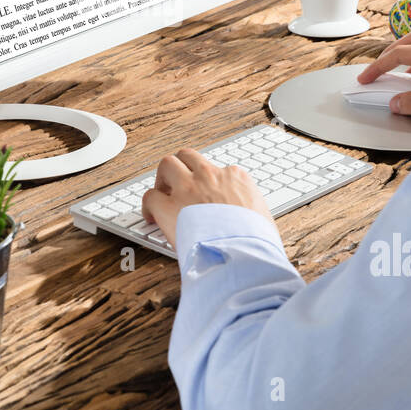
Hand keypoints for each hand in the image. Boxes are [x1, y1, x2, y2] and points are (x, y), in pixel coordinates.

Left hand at [141, 148, 273, 248]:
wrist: (242, 253)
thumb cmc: (256, 241)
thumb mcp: (263, 217)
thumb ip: (250, 210)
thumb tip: (249, 220)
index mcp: (236, 178)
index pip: (217, 169)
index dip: (207, 182)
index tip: (204, 194)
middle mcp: (210, 176)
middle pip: (188, 156)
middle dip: (181, 167)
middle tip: (177, 184)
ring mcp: (188, 188)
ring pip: (167, 164)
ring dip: (163, 178)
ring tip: (162, 194)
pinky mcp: (168, 206)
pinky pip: (150, 196)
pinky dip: (148, 205)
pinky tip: (151, 217)